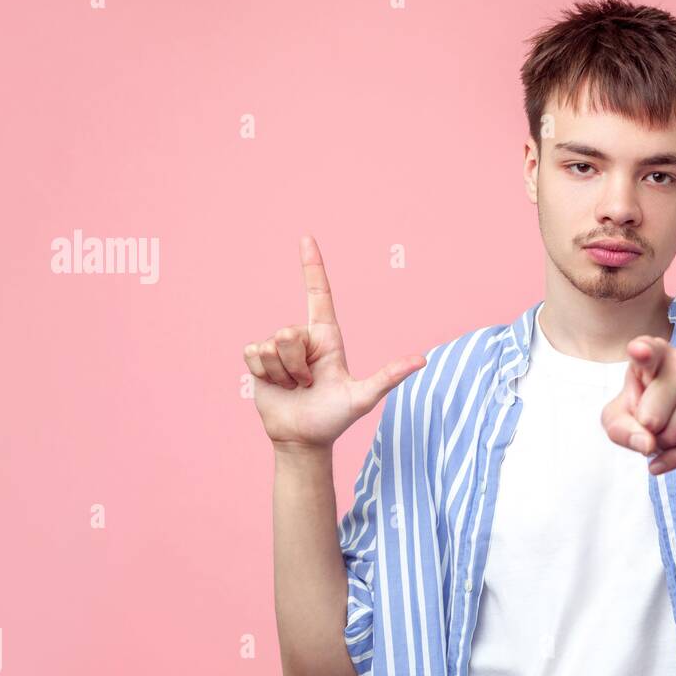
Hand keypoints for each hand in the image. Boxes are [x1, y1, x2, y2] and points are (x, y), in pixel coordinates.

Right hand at [243, 235, 425, 450]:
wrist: (302, 438)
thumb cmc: (334, 418)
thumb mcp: (363, 397)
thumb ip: (389, 377)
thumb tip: (422, 360)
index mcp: (327, 337)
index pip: (318, 294)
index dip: (312, 265)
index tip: (306, 237)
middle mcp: (303, 338)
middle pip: (289, 332)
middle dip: (297, 365)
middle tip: (308, 383)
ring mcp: (279, 348)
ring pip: (271, 345)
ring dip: (282, 373)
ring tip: (295, 387)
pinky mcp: (259, 359)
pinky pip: (253, 352)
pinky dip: (265, 374)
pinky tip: (276, 386)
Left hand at [600, 334, 675, 474]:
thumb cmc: (645, 416)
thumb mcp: (619, 423)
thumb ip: (622, 430)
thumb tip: (648, 444)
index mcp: (653, 354)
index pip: (647, 350)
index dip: (643, 352)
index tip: (638, 352)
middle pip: (657, 409)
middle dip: (648, 431)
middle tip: (650, 428)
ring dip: (666, 444)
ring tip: (664, 437)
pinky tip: (671, 457)